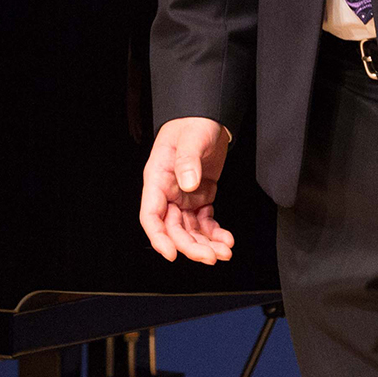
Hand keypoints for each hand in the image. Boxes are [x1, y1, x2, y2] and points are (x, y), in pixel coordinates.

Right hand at [137, 117, 235, 264]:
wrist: (209, 118)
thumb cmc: (194, 124)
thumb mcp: (191, 138)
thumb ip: (187, 160)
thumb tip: (188, 184)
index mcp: (158, 179)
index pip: (150, 215)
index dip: (158, 237)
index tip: (170, 254)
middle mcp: (168, 193)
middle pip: (173, 229)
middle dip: (191, 247)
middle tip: (211, 257)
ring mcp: (184, 198)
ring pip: (190, 231)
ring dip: (206, 245)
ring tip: (224, 252)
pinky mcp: (200, 199)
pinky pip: (205, 223)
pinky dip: (215, 234)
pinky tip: (226, 240)